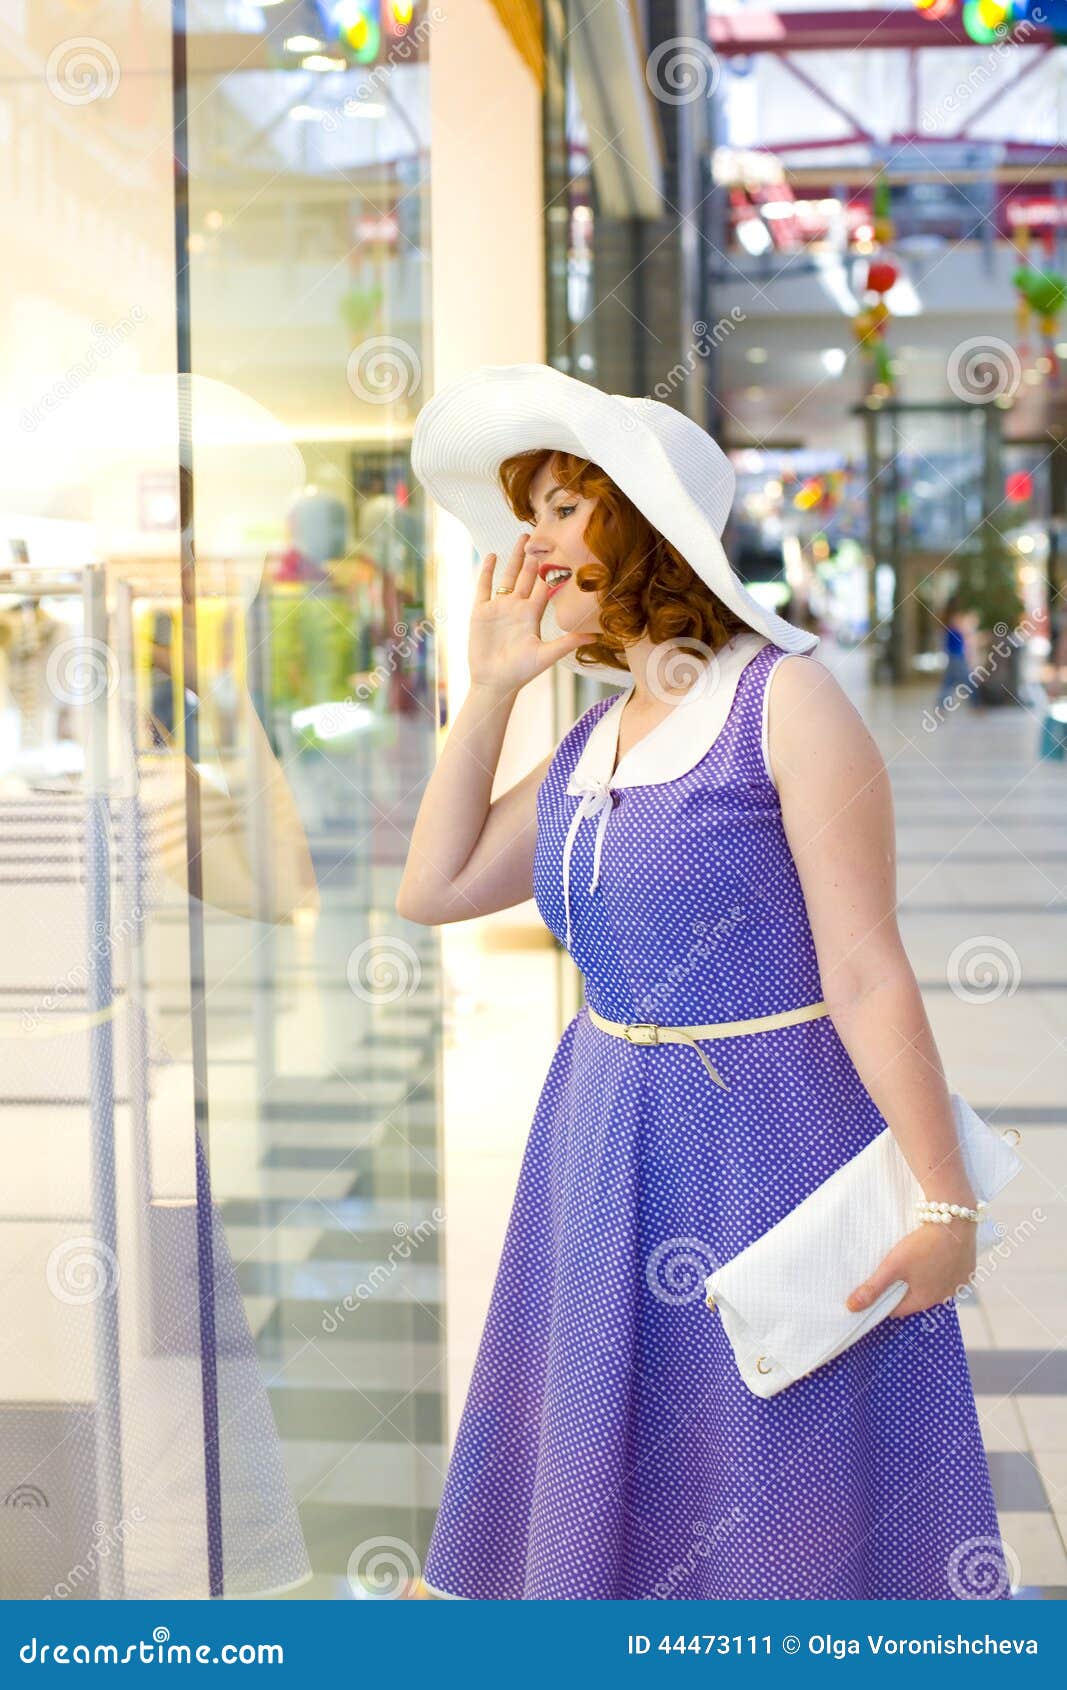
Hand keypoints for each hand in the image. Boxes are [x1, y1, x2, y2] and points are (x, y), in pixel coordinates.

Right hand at [469, 533, 586, 692]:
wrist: (494, 683)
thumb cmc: (521, 672)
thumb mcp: (546, 655)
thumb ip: (568, 643)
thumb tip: (596, 637)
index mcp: (532, 615)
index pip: (545, 587)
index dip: (552, 570)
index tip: (562, 550)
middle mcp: (517, 607)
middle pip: (528, 576)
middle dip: (535, 556)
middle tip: (543, 534)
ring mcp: (499, 608)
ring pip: (508, 576)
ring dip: (515, 558)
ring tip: (522, 537)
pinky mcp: (481, 612)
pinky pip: (483, 586)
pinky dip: (486, 571)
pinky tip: (491, 555)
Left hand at [845, 1218, 977, 1318]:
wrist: (954, 1221)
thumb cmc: (923, 1245)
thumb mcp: (893, 1266)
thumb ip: (873, 1288)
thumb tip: (852, 1307)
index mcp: (925, 1300)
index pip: (898, 1309)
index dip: (884, 1300)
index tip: (876, 1287)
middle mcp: (944, 1297)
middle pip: (917, 1298)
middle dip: (904, 1289)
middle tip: (893, 1271)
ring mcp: (958, 1283)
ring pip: (934, 1286)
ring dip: (923, 1279)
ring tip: (913, 1262)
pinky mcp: (968, 1269)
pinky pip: (950, 1275)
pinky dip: (940, 1269)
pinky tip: (933, 1255)